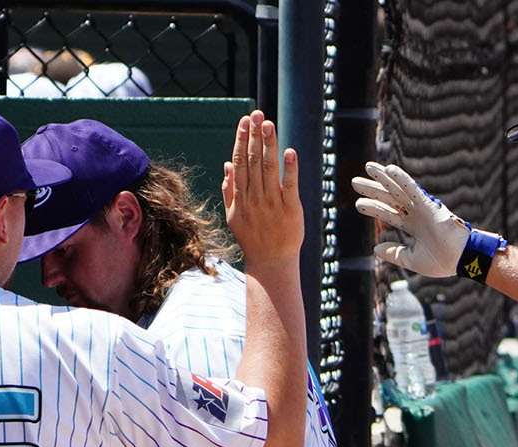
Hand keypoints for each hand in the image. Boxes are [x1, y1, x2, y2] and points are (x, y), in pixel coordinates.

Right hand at [222, 111, 302, 265]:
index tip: (245, 121)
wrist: (270, 262)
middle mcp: (254, 197)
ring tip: (269, 124)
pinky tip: (289, 151)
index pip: (240, 161)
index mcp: (240, 196)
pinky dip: (289, 168)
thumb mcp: (233, 216)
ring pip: (268, 168)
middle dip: (254, 135)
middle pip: (253, 160)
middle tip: (258, 114)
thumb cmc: (253, 238)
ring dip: (268, 145)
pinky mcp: (290, 210)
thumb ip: (229, 190)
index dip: (242, 139)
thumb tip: (227, 164)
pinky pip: (289, 186)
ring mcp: (272, 203)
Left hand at [351, 162, 469, 277]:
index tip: (358, 204)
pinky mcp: (428, 205)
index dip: (373, 208)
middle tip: (355, 182)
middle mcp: (416, 214)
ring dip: (383, 178)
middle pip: (390, 198)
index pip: (389, 214)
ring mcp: (422, 208)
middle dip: (373, 189)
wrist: (462, 259)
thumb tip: (375, 248)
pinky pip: (413, 188)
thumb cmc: (442, 261)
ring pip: (398, 189)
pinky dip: (401, 179)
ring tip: (367, 167)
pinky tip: (389, 169)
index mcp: (413, 226)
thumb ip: (394, 253)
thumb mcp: (411, 259)